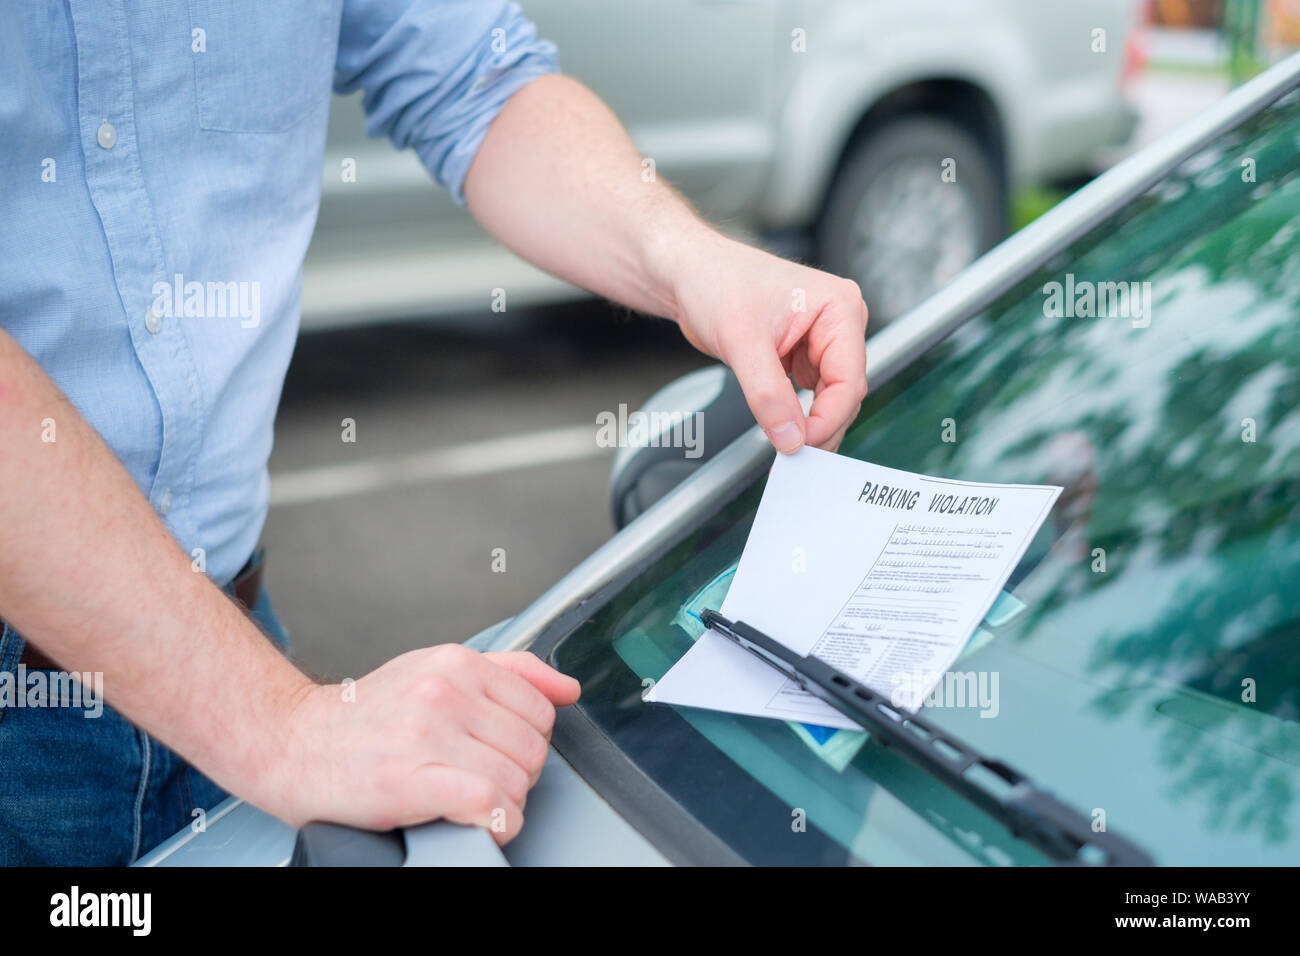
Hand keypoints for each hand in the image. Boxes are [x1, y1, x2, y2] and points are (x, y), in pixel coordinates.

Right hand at [269, 644, 580, 843]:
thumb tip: (567, 687)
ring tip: (469, 800)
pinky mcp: (412, 778)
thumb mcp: (434, 671)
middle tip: (479, 779)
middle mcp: (444, 691)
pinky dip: (494, 822)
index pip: (540, 708)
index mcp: (456, 663)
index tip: (497, 753)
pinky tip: (473, 819)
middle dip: (516, 774)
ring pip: (517, 779)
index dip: (526, 741)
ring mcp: (428, 733)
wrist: (293, 744)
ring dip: (503, 803)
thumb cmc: (363, 718)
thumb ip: (509, 673)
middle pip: (533, 748)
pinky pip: (491, 803)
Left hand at [669, 234, 868, 453]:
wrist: (688, 273)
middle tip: (793, 460)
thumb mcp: (742, 342)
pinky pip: (809, 396)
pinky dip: (797, 418)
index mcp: (839, 308)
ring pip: (828, 399)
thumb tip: (791, 439)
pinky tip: (781, 433)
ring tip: (785, 452)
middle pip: (844, 393)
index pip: (849, 379)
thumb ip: (768, 395)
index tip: (801, 447)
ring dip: (810, 426)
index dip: (828, 419)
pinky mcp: (802, 355)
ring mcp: (821, 341)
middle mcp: (838, 324)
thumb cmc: (716, 282)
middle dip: (820, 428)